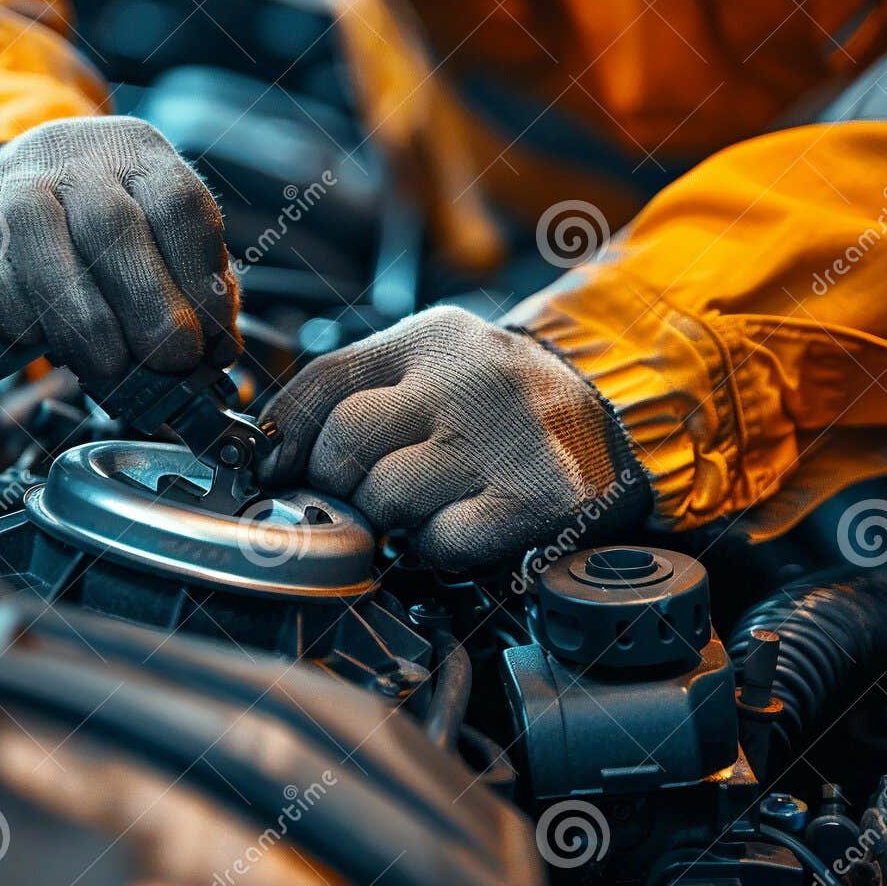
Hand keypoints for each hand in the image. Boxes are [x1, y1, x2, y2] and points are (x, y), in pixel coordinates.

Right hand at [0, 117, 239, 392]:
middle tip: (169, 360)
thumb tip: (217, 351)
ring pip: (39, 234)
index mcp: (140, 156)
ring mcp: (11, 181)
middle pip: (112, 221)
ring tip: (108, 366)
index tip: (212, 337)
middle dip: (147, 301)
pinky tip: (41, 342)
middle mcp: (75, 156)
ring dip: (80, 313)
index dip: (199, 276)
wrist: (3, 202)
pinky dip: (14, 310)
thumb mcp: (158, 245)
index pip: (178, 202)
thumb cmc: (95, 236)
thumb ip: (192, 292)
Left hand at [259, 306, 650, 568]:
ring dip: (393, 518)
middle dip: (340, 482)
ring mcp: (500, 437)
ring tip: (425, 506)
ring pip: (387, 496)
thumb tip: (271, 450)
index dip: (283, 437)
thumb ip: (363, 389)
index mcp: (431, 338)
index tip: (272, 470)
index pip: (323, 382)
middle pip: (346, 442)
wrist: (615, 421)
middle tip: (367, 494)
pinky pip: (442, 540)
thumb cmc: (507, 406)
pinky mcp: (533, 496)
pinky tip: (463, 525)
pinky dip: (440, 547)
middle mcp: (465, 380)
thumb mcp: (436, 365)